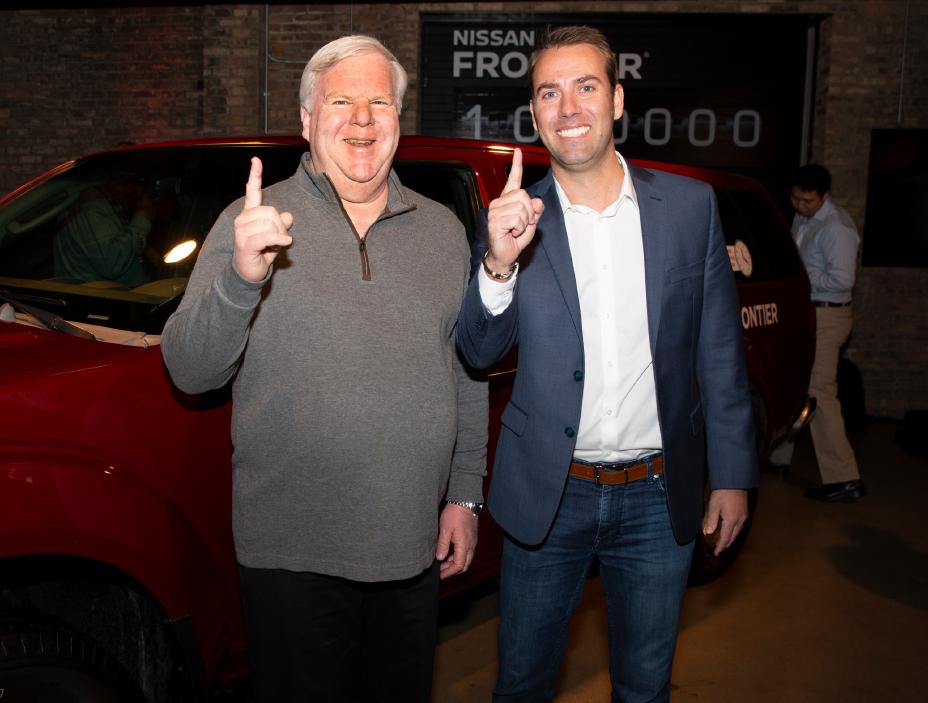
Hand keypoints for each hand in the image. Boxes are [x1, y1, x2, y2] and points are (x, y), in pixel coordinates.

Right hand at [233, 157, 293, 282]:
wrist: (249, 273)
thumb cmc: (262, 253)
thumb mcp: (276, 236)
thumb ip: (282, 224)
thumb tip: (288, 215)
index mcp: (250, 214)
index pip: (253, 191)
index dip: (255, 175)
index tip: (256, 160)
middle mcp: (243, 218)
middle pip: (271, 211)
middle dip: (281, 225)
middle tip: (279, 239)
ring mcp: (241, 230)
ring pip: (270, 223)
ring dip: (279, 236)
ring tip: (274, 245)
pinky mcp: (244, 242)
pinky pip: (268, 235)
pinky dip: (279, 239)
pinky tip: (285, 243)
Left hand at [436, 502, 478, 578]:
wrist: (465, 501)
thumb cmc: (454, 514)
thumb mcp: (445, 529)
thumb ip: (443, 545)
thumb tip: (440, 558)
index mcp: (464, 545)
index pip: (458, 565)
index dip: (449, 572)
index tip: (440, 574)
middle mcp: (471, 545)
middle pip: (464, 565)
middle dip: (453, 570)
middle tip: (441, 571)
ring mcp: (473, 541)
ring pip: (466, 559)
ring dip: (456, 563)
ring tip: (443, 562)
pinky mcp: (472, 537)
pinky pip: (467, 552)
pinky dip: (459, 556)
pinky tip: (450, 553)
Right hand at [484, 148, 543, 276]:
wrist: (505, 256)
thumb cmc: (515, 239)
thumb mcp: (531, 223)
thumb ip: (535, 211)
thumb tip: (537, 201)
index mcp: (508, 200)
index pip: (513, 179)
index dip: (516, 165)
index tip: (518, 151)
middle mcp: (499, 202)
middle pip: (523, 195)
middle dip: (529, 212)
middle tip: (522, 224)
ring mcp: (495, 211)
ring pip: (521, 207)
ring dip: (524, 222)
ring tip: (516, 229)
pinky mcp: (494, 221)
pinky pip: (516, 218)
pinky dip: (519, 227)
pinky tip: (511, 232)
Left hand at [703, 489, 748, 556]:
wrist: (734, 481)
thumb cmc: (722, 493)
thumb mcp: (713, 506)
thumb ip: (711, 520)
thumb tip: (708, 532)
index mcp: (731, 520)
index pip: (725, 537)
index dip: (720, 546)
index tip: (716, 553)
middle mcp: (739, 520)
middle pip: (733, 537)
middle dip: (726, 544)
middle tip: (720, 549)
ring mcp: (743, 516)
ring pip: (737, 532)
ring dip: (731, 538)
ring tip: (725, 542)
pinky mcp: (745, 512)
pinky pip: (740, 526)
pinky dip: (734, 532)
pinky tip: (731, 531)